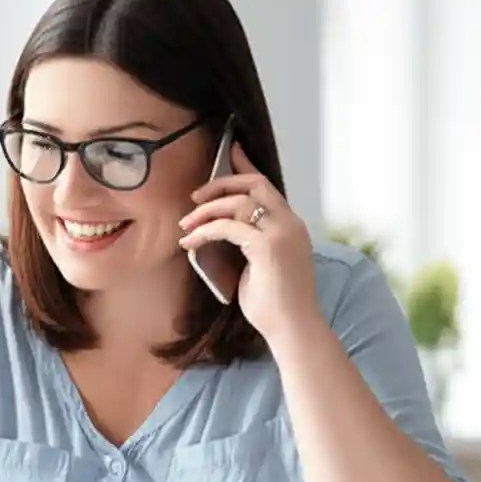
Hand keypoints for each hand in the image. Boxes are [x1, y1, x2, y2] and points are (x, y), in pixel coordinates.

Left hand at [178, 143, 321, 344]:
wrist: (294, 329)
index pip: (267, 187)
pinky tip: (190, 242)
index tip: (231, 152)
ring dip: (206, 210)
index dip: (247, 167)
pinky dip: (204, 231)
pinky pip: (227, 227)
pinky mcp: (267, 246)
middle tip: (195, 196)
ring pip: (238, 202)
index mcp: (292, 227)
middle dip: (221, 183)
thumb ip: (250, 245)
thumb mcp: (261, 267)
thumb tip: (223, 234)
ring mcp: (281, 233)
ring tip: (186, 225)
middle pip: (254, 184)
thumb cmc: (276, 306)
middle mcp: (290, 224)